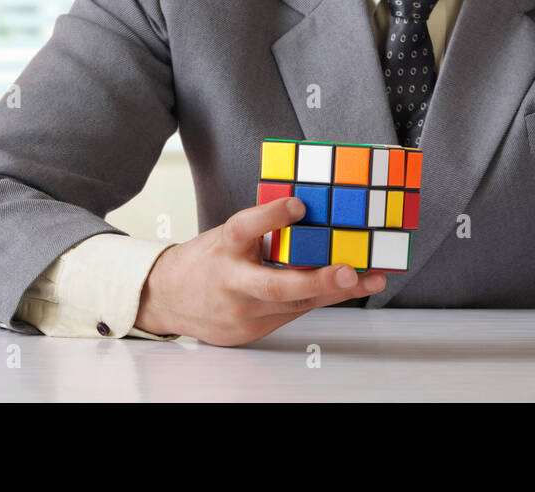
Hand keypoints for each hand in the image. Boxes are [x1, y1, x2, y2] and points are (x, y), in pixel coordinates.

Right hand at [135, 197, 386, 345]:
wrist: (166, 299)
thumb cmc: (205, 261)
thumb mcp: (226, 237)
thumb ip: (262, 230)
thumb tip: (310, 211)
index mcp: (223, 248)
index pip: (244, 228)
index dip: (270, 216)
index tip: (298, 205)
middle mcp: (231, 282)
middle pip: (275, 286)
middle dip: (318, 280)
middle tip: (350, 270)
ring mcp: (241, 312)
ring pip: (293, 305)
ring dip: (334, 292)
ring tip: (368, 280)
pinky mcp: (250, 330)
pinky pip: (290, 314)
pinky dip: (317, 299)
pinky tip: (343, 288)